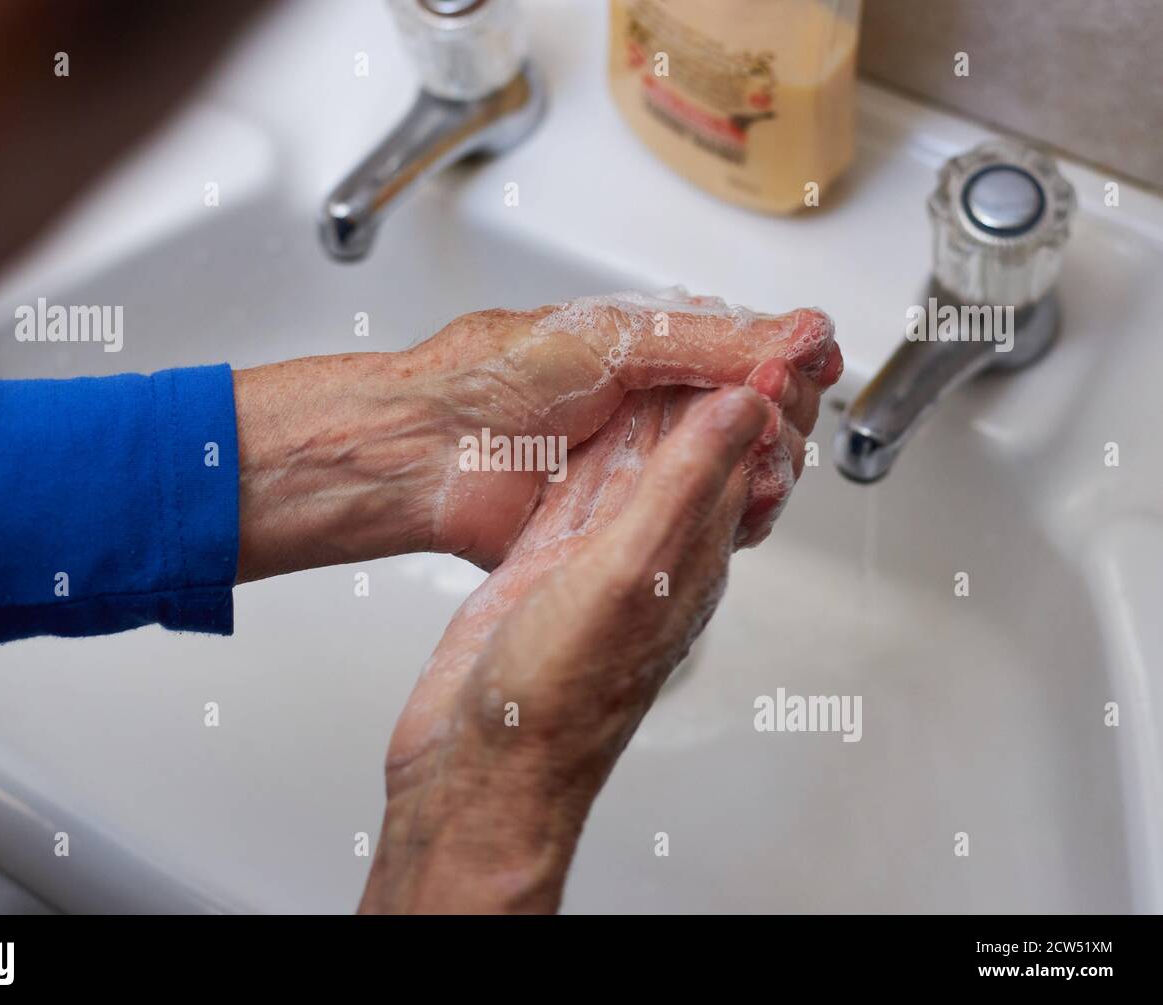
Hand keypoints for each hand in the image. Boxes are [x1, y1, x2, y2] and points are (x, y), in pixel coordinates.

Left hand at [232, 291, 838, 579]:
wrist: (431, 451)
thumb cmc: (494, 379)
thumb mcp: (616, 340)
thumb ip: (712, 342)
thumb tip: (801, 329)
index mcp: (654, 350)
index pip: (753, 355)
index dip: (791, 362)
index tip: (815, 366)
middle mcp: (656, 406)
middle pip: (757, 414)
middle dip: (784, 415)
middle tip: (786, 415)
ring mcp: (646, 463)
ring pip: (737, 468)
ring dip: (766, 464)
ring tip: (770, 460)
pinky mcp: (630, 517)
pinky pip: (699, 517)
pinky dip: (732, 511)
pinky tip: (746, 503)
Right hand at [359, 382, 790, 912]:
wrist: (475, 768)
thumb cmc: (554, 702)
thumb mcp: (627, 575)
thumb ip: (680, 488)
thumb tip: (742, 409)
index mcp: (689, 557)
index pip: (748, 458)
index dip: (773, 394)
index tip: (793, 335)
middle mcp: (651, 555)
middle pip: (702, 454)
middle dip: (732, 390)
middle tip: (757, 330)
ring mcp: (596, 560)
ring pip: (640, 465)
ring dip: (664, 409)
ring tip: (680, 349)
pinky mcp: (544, 567)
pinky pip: (579, 488)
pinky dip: (594, 445)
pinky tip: (593, 420)